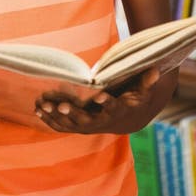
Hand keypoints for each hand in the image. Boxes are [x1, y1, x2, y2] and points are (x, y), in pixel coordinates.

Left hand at [34, 68, 160, 134]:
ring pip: (69, 124)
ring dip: (56, 116)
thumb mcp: (142, 90)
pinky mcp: (77, 126)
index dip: (106, 102)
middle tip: (61, 105)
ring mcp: (87, 126)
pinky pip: (62, 126)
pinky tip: (37, 110)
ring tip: (42, 105)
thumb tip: (157, 69)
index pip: (112, 107)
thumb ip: (147, 80)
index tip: (100, 96)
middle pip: (86, 120)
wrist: (125, 120)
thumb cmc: (132, 99)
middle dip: (73, 113)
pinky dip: (50, 120)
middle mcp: (100, 122)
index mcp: (116, 110)